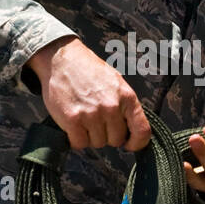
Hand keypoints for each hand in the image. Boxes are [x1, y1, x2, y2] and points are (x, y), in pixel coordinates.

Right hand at [26, 36, 151, 151]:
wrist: (62, 59)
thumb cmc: (89, 71)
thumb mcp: (116, 83)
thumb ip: (125, 106)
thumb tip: (130, 130)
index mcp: (126, 97)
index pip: (142, 131)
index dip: (137, 143)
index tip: (129, 144)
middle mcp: (111, 107)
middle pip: (116, 140)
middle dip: (107, 135)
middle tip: (97, 121)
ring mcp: (92, 114)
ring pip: (97, 143)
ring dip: (90, 136)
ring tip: (83, 118)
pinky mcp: (73, 120)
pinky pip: (79, 143)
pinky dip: (75, 139)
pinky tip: (73, 125)